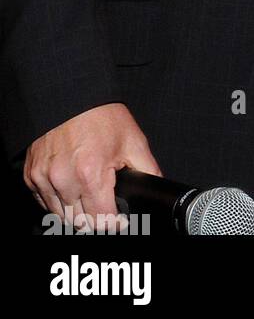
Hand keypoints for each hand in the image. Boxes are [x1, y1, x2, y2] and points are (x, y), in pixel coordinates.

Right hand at [23, 103, 161, 233]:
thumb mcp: (133, 140)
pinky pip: (44, 202)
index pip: (101, 220)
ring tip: (88, 197)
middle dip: (95, 219)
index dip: (114, 222)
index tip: (119, 219)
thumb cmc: (102, 116)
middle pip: (80, 223)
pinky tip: (70, 188)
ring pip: (60, 216)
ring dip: (75, 213)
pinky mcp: (31, 175)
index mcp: (91, 173)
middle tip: (105, 206)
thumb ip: (148, 169)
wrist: (72, 95)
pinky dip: (57, 201)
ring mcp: (44, 178)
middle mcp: (64, 179)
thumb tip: (157, 188)